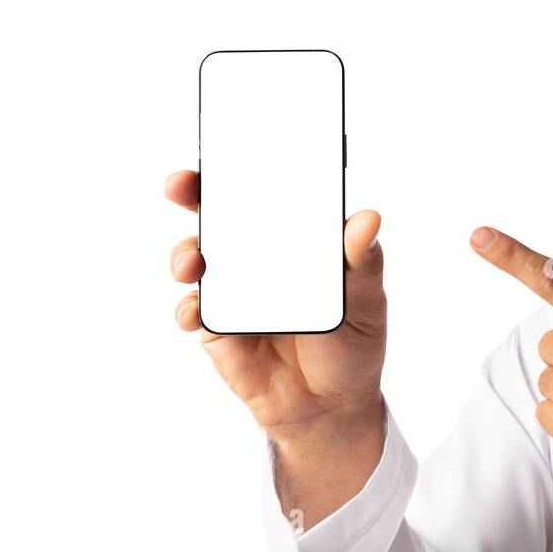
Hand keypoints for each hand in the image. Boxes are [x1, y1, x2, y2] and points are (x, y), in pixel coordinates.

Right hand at [165, 169, 387, 447]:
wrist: (330, 408)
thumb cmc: (353, 346)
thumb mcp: (366, 302)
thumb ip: (363, 262)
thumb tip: (369, 218)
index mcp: (296, 240)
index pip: (267, 193)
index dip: (248, 165)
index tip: (234, 142)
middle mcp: (258, 257)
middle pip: (219, 214)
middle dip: (194, 192)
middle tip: (183, 183)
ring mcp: (233, 290)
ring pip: (197, 257)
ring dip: (186, 252)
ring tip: (193, 260)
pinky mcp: (217, 328)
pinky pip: (193, 310)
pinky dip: (189, 307)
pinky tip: (196, 310)